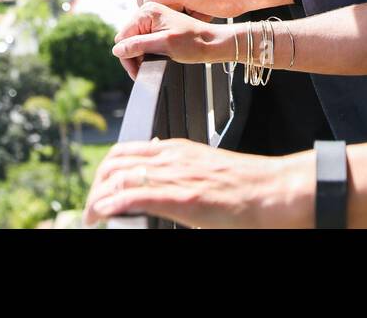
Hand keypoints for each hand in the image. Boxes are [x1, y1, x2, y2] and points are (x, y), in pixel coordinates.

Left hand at [83, 138, 313, 227]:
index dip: (105, 172)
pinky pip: (134, 195)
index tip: (99, 193)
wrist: (275, 190)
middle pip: (114, 163)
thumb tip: (159, 172)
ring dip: (97, 199)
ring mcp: (175, 176)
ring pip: (118, 178)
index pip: (125, 152)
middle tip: (91, 210)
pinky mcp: (181, 198)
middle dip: (95, 187)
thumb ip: (181, 168)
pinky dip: (111, 204)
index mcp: (176, 149)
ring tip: (92, 218)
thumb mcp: (206, 168)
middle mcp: (171, 156)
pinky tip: (103, 216)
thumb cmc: (248, 185)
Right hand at [112, 2, 230, 80]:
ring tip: (151, 67)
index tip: (137, 71)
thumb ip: (138, 45)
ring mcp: (152, 20)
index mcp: (147, 11)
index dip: (127, 56)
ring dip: (139, 57)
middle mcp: (148, 12)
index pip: (123, 36)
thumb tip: (117, 49)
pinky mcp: (157, 28)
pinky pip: (143, 42)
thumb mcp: (163, 45)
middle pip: (127, 40)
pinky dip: (146, 54)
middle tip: (143, 73)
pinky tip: (154, 60)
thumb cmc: (193, 42)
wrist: (212, 43)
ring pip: (134, 43)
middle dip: (133, 57)